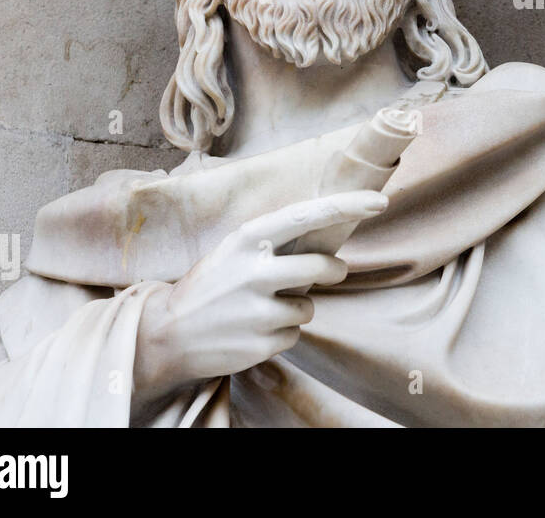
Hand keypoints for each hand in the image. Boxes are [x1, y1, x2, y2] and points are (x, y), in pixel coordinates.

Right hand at [131, 190, 386, 412]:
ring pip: (309, 306)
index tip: (378, 202)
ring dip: (297, 307)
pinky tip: (254, 330)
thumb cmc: (210, 286)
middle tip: (331, 271)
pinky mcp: (260, 343)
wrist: (166, 334)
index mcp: (247, 239)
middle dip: (333, 270)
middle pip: (322, 266)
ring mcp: (256, 310)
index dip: (346, 207)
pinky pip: (294, 334)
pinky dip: (283, 333)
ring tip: (264, 308)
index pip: (307, 215)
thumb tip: (327, 231)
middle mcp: (253, 271)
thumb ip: (275, 242)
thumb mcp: (235, 250)